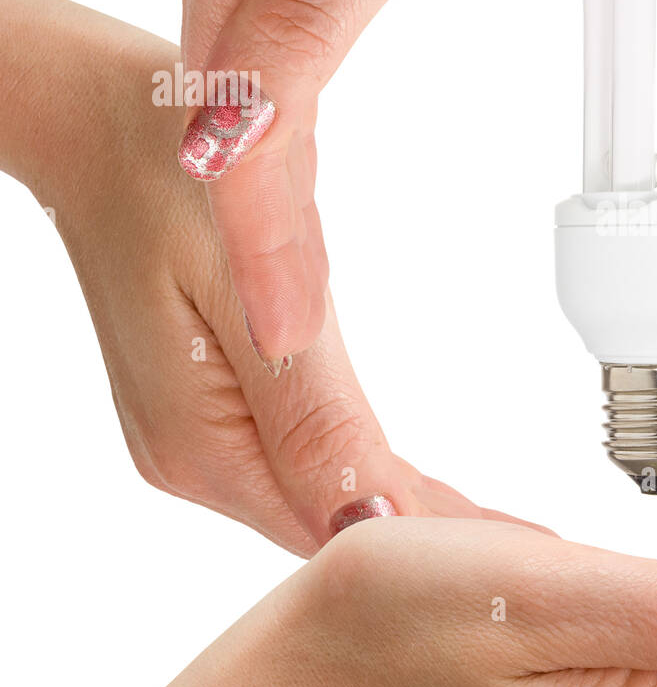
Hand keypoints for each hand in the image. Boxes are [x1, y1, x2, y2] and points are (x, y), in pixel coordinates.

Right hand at [0, 0, 529, 554]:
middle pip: (329, 526)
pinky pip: (295, 463)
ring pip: (315, 500)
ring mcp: (192, 439)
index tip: (520, 561)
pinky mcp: (202, 410)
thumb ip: (309, 411)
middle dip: (428, 542)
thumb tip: (372, 514)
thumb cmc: (167, 175)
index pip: (339, 526)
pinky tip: (407, 490)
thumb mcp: (247, 287)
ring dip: (398, 514)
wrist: (97, 125)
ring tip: (492, 531)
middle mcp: (191, 459)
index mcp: (201, 444)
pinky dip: (358, 475)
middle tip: (530, 556)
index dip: (434, 543)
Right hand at [172, 0, 575, 359]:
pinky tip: (291, 192)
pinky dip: (282, 146)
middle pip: (230, 133)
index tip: (286, 334)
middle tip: (292, 347)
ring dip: (265, 213)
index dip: (264, 241)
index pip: (245, 132)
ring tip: (295, 307)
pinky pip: (269, 68)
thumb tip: (229, 137)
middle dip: (259, 248)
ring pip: (245, 109)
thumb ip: (308, 15)